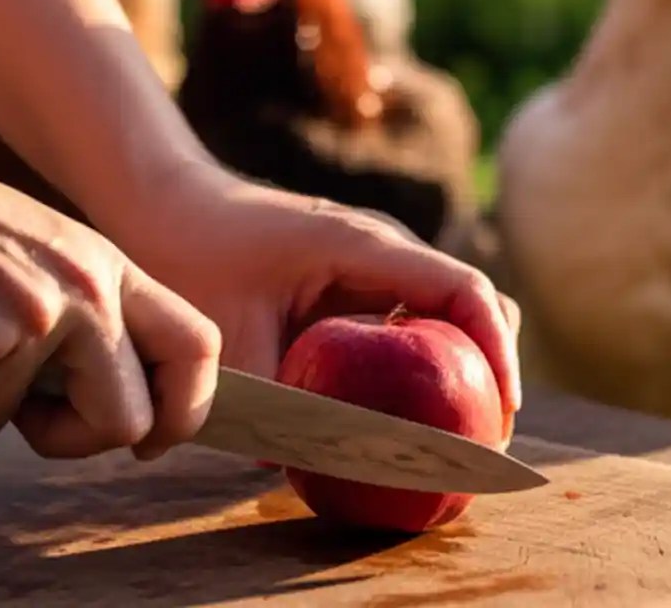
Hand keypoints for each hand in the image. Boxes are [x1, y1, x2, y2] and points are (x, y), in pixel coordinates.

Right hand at [0, 113, 219, 459]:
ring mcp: (35, 316)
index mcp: (110, 270)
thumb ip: (86, 321)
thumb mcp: (42, 258)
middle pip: (128, 420)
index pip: (198, 346)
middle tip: (27, 420)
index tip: (150, 440)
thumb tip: (116, 416)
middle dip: (73, 441)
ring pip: (9, 426)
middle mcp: (87, 291)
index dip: (184, 409)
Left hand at [103, 166, 522, 430]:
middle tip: (487, 442)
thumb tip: (305, 467)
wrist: (165, 203)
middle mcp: (385, 251)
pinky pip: (412, 324)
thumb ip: (272, 399)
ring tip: (457, 439)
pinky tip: (406, 416)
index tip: (505, 409)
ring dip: (462, 369)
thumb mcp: (229, 334)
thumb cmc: (192, 253)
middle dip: (494, 368)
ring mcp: (375, 267)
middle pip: (474, 302)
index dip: (496, 349)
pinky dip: (425, 366)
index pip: (462, 290)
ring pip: (449, 314)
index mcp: (365, 248)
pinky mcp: (357, 286)